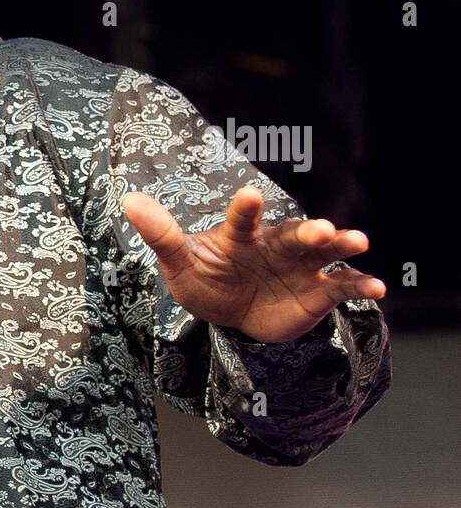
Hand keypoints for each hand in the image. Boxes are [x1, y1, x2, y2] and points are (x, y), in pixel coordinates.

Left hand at [121, 185, 386, 342]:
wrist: (231, 313)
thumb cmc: (206, 280)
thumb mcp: (181, 262)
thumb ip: (162, 234)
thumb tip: (128, 198)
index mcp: (242, 236)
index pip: (242, 219)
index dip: (246, 208)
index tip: (248, 194)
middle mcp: (277, 245)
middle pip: (295, 235)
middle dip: (309, 230)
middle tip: (322, 227)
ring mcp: (301, 267)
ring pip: (325, 253)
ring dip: (342, 246)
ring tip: (358, 240)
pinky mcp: (318, 292)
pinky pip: (342, 286)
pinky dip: (360, 285)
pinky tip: (379, 287)